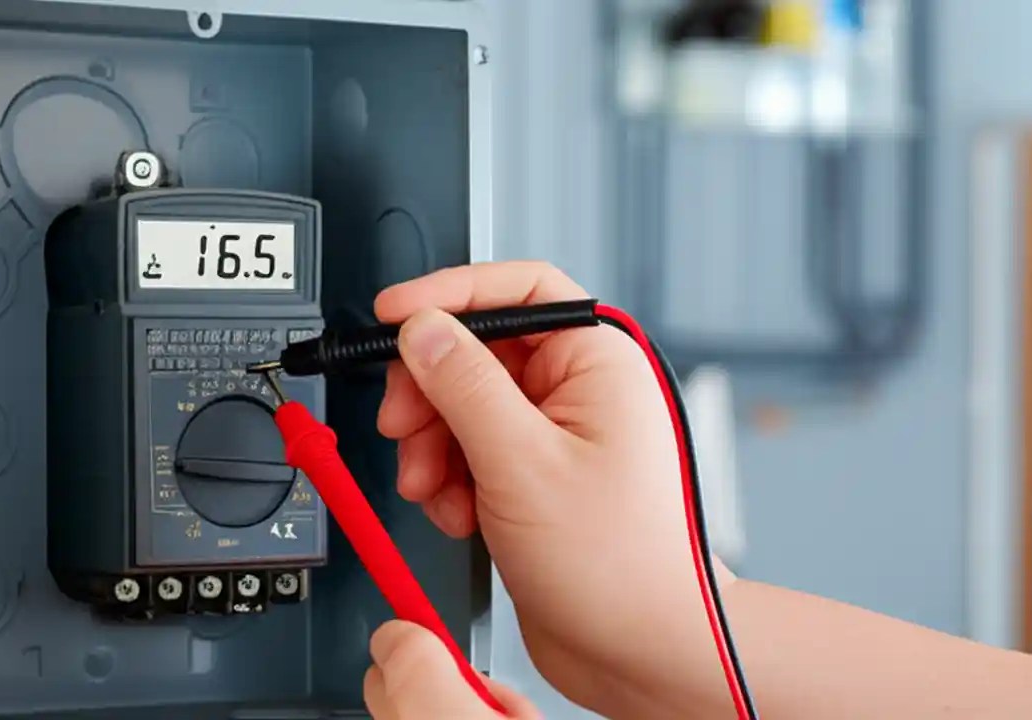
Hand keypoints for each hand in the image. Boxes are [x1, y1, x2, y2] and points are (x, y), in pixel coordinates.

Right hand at [375, 262, 736, 718]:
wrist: (638, 647)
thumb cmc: (617, 562)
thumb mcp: (522, 462)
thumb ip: (465, 385)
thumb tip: (424, 329)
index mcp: (596, 360)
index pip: (516, 288)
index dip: (448, 295)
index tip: (393, 314)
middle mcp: (578, 388)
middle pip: (476, 350)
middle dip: (429, 393)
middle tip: (402, 426)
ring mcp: (554, 433)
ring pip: (463, 405)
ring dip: (434, 446)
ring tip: (433, 489)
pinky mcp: (532, 474)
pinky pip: (469, 451)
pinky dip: (449, 479)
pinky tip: (459, 513)